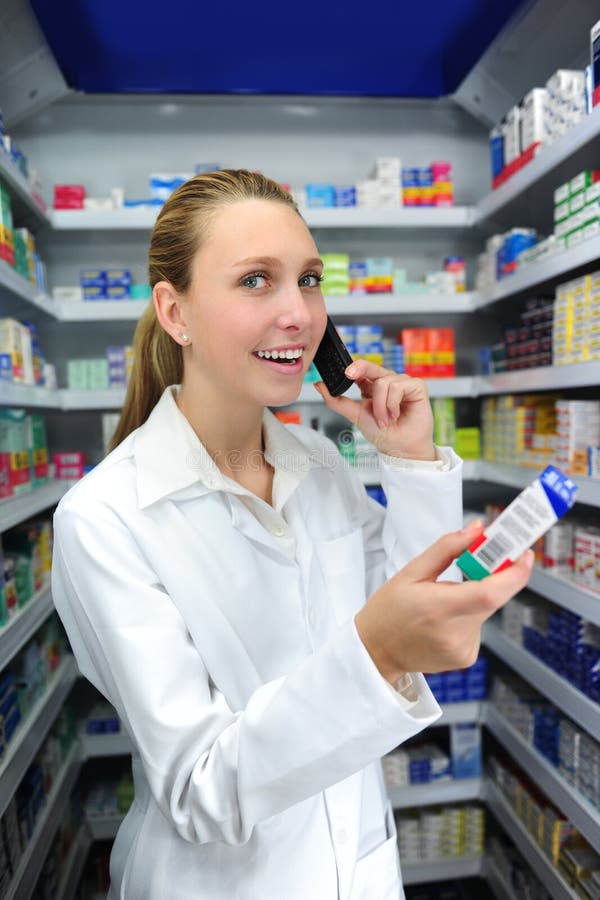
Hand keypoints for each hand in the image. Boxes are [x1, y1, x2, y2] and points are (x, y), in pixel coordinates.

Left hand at [313, 359, 434, 459]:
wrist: (400, 449)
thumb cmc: (382, 434)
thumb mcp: (355, 415)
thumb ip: (337, 401)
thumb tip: (319, 385)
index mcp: (371, 387)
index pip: (360, 370)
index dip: (352, 367)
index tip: (345, 372)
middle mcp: (387, 381)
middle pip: (371, 366)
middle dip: (360, 368)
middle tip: (350, 375)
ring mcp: (402, 382)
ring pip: (384, 381)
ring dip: (380, 405)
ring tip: (384, 420)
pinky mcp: (416, 386)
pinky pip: (398, 386)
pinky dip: (392, 403)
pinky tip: (395, 415)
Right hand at [354, 520, 533, 682]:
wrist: (375, 652)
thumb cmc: (388, 611)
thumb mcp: (410, 572)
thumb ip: (446, 549)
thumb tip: (476, 530)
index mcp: (439, 608)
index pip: (490, 592)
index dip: (514, 573)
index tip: (524, 554)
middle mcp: (454, 632)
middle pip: (492, 597)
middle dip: (493, 576)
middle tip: (478, 562)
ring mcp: (462, 649)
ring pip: (486, 610)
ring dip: (475, 598)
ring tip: (443, 600)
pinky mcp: (466, 657)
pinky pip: (479, 626)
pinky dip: (469, 616)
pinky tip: (444, 620)